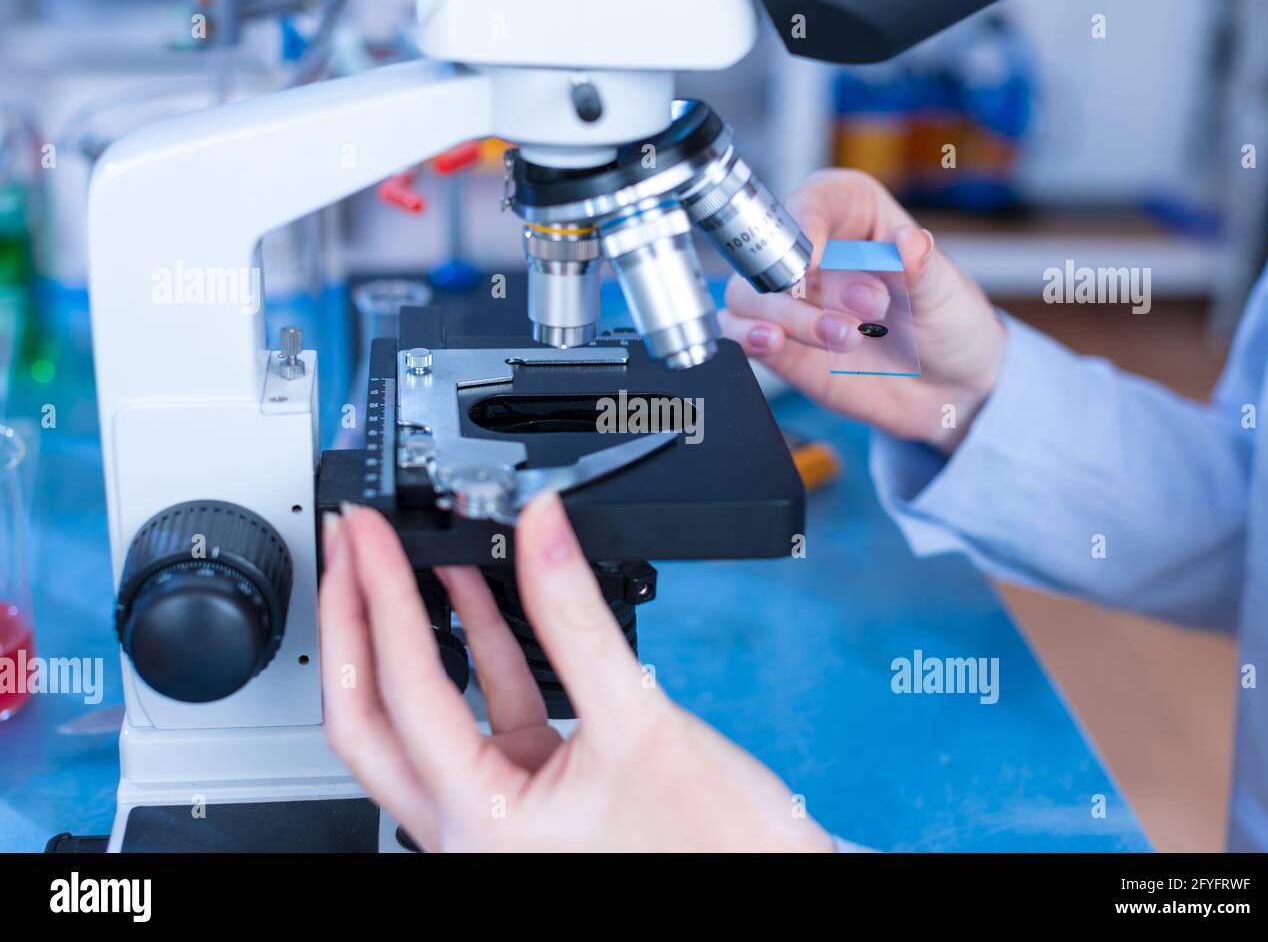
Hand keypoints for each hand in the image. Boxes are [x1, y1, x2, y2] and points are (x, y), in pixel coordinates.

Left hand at [318, 495, 832, 851]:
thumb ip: (578, 616)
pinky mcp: (532, 784)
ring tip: (396, 556)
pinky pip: (484, 711)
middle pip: (371, 716)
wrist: (769, 887)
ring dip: (410, 633)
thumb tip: (542, 528)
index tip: (368, 534)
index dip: (381, 598)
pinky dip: (477, 650)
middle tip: (348, 547)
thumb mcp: (638, 719)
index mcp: (481, 826)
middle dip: (354, 624)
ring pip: (418, 716)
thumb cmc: (715, 850)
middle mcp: (469, 828)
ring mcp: (497, 806)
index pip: (406, 691)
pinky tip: (472, 593)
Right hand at [720, 168, 1006, 451]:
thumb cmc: (947, 323)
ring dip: (790, 316)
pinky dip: (747, 337)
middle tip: (869, 306)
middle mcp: (811, 251)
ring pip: (750, 294)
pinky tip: (771, 342)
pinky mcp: (778, 342)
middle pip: (771, 252)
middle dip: (808, 282)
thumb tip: (909, 242)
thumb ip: (921, 267)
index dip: (805, 227)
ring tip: (845, 338)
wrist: (949, 387)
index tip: (816, 256)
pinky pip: (740, 333)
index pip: (810, 202)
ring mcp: (790, 299)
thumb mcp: (946, 292)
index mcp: (851, 211)